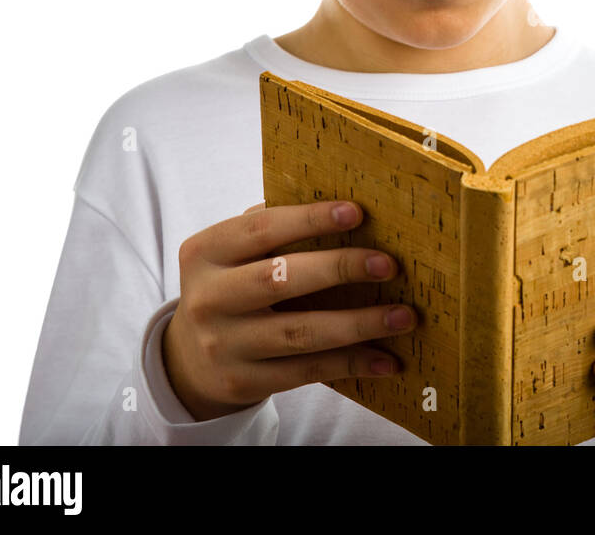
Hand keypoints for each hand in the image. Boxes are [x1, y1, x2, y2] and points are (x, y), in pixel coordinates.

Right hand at [161, 199, 415, 421]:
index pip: (261, 229)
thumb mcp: (235, 255)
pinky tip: (387, 359)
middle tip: (390, 265)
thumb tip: (350, 212)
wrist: (190, 358)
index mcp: (206, 252)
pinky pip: (306, 371)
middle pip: (280, 279)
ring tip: (404, 316)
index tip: (357, 212)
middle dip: (340, 268)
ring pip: (300, 332)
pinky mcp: (242, 381)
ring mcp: (222, 344)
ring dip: (359, 324)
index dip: (310, 219)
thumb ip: (276, 231)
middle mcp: (207, 298)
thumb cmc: (234, 286)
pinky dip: (352, 363)